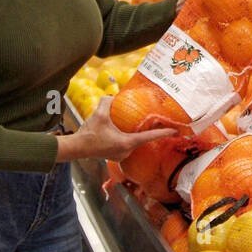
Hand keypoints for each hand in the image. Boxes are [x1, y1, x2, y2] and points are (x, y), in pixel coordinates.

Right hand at [58, 95, 176, 161]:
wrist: (76, 148)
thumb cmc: (88, 134)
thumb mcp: (99, 115)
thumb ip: (107, 102)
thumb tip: (113, 96)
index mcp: (126, 143)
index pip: (149, 137)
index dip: (163, 133)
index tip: (175, 131)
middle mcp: (126, 151)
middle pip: (143, 141)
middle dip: (152, 132)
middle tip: (161, 123)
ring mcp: (121, 155)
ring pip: (135, 143)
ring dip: (138, 135)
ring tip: (145, 126)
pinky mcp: (115, 155)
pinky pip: (127, 146)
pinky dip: (130, 138)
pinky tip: (127, 131)